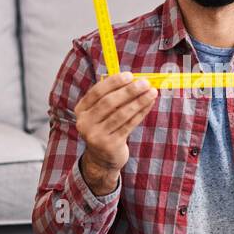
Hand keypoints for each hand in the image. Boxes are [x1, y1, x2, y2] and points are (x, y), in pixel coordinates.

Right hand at [75, 72, 157, 193]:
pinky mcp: (110, 145)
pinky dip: (140, 113)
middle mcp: (85, 123)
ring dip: (138, 101)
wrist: (102, 158)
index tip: (130, 75)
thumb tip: (135, 79)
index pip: (97, 92)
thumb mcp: (101, 113)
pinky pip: (129, 125)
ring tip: (152, 92)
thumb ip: (112, 96)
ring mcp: (96, 135)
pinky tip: (149, 104)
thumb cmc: (105, 127)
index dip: (113, 83)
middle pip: (109, 103)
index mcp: (81, 110)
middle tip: (144, 83)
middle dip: (129, 91)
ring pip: (121, 114)